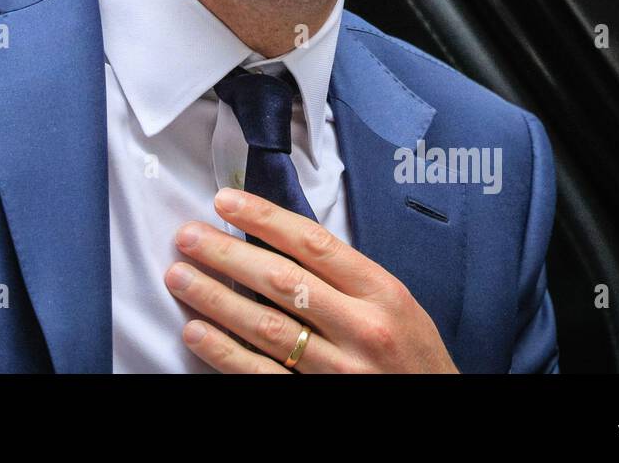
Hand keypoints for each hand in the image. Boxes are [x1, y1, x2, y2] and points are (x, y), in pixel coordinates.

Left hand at [163, 187, 459, 372]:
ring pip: (265, 325)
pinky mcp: (318, 401)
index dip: (264, 218)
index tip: (226, 201)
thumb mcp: (397, 306)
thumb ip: (347, 278)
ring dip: (215, 298)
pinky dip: (224, 352)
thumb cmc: (414, 358)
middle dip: (226, 254)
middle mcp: (362, 328)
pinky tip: (196, 332)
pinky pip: (260, 374)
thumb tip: (281, 241)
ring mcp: (339, 370)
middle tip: (187, 236)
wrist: (440, 416)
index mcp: (382, 293)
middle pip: (281, 280)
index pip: (313, 243)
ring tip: (179, 276)